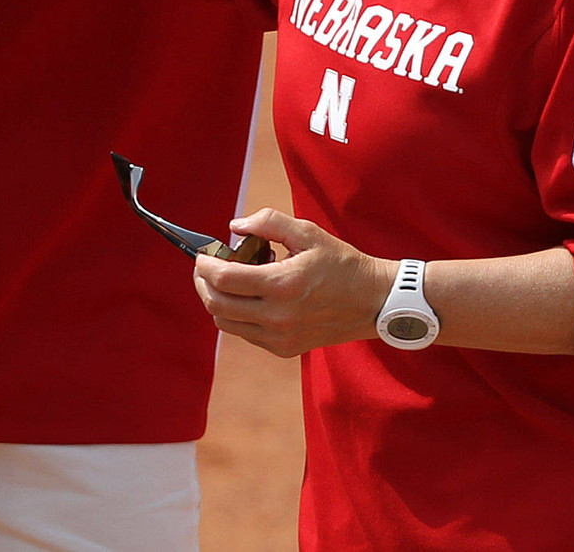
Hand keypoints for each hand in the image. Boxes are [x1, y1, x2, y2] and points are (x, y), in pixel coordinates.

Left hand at [192, 209, 393, 358]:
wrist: (372, 302)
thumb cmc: (341, 263)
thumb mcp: (308, 233)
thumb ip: (268, 222)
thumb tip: (235, 227)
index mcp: (283, 285)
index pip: (224, 279)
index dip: (205, 265)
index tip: (201, 254)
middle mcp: (278, 317)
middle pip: (216, 305)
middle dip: (203, 283)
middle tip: (205, 267)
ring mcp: (280, 338)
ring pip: (226, 323)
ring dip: (217, 300)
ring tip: (227, 280)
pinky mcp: (284, 349)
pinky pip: (245, 333)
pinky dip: (237, 315)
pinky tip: (249, 296)